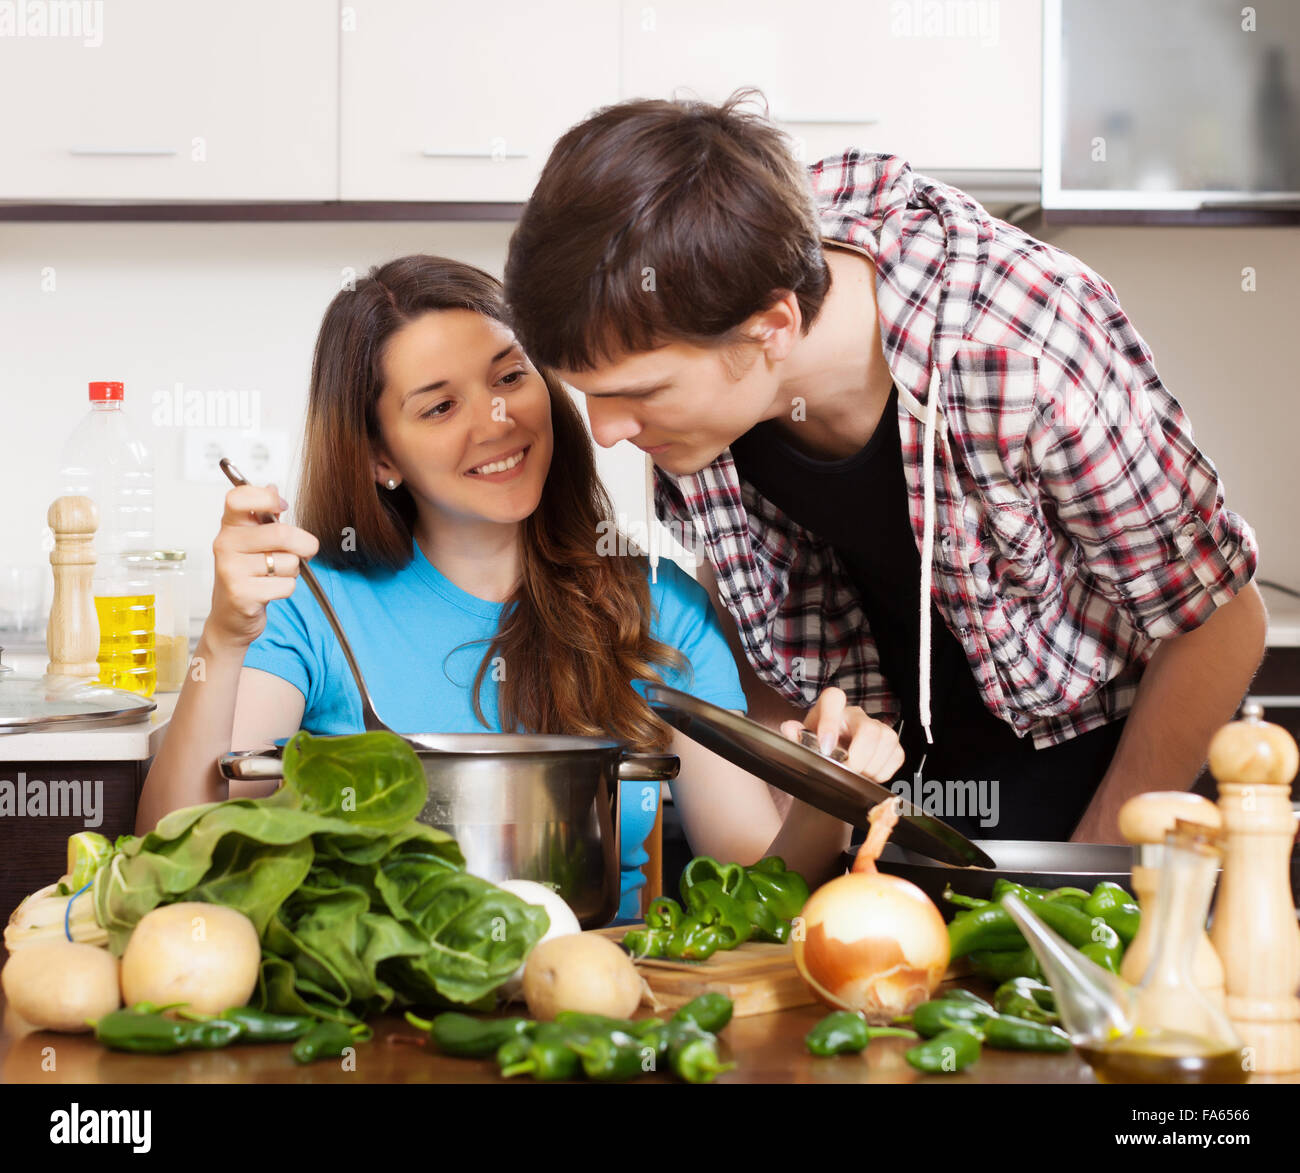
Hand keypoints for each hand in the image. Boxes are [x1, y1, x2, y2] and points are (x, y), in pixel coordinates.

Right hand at [206, 483, 319, 649]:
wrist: (229, 617)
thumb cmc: (246, 575)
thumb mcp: (251, 542)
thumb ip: (263, 516)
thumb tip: (272, 488)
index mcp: (230, 527)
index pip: (239, 498)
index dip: (266, 498)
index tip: (281, 507)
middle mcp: (226, 544)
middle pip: (281, 533)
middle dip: (304, 544)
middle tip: (303, 550)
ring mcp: (231, 570)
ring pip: (288, 562)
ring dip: (292, 570)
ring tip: (273, 575)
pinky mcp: (242, 593)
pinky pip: (286, 585)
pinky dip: (286, 589)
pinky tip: (269, 591)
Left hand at [780, 686, 905, 783]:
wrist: (831, 765)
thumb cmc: (816, 750)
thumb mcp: (802, 744)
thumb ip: (795, 737)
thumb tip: (788, 728)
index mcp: (831, 709)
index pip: (833, 698)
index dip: (830, 722)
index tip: (826, 749)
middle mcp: (856, 715)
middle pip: (869, 729)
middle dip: (859, 757)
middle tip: (847, 772)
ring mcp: (877, 728)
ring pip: (887, 740)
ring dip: (872, 766)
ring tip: (857, 775)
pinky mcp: (892, 744)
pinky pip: (897, 755)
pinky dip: (883, 771)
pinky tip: (869, 776)